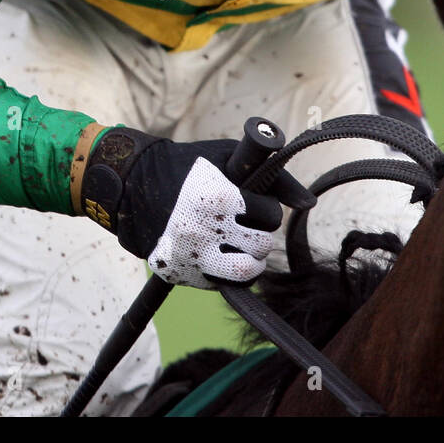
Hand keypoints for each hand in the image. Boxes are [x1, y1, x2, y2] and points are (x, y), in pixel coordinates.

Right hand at [79, 128, 313, 288]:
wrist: (133, 185)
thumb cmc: (189, 167)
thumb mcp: (230, 157)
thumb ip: (275, 177)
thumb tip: (310, 203)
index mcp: (219, 198)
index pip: (270, 214)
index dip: (266, 206)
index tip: (253, 201)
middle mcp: (204, 230)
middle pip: (261, 245)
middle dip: (261, 233)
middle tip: (248, 224)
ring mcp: (190, 255)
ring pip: (245, 272)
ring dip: (252, 260)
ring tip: (246, 246)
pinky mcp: (179, 273)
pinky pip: (220, 285)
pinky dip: (228, 273)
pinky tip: (224, 255)